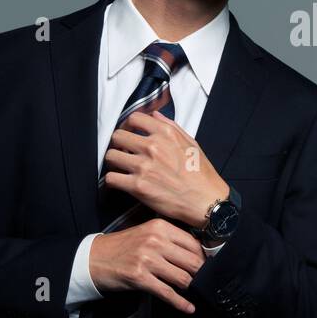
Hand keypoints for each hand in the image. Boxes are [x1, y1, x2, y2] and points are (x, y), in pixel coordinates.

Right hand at [89, 217, 204, 313]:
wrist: (93, 259)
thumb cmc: (122, 247)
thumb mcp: (146, 233)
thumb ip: (170, 240)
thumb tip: (197, 253)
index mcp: (159, 227)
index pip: (193, 243)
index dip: (204, 257)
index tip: (211, 266)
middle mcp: (155, 241)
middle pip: (191, 261)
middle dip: (202, 274)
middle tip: (208, 281)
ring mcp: (147, 259)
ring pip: (182, 278)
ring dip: (192, 288)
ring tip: (197, 293)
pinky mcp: (140, 277)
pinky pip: (167, 293)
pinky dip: (180, 303)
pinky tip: (188, 307)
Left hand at [102, 111, 229, 229]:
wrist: (205, 201)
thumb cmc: (201, 173)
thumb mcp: (191, 142)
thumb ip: (171, 126)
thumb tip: (154, 116)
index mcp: (165, 133)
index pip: (134, 118)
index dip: (128, 124)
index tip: (129, 132)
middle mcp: (152, 147)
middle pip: (118, 136)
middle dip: (118, 143)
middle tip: (123, 151)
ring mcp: (143, 166)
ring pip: (110, 156)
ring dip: (114, 161)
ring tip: (121, 166)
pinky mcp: (138, 186)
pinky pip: (111, 178)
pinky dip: (113, 180)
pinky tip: (120, 181)